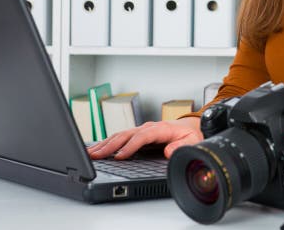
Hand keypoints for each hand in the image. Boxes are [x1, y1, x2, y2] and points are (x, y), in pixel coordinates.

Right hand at [87, 117, 201, 159]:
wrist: (192, 127)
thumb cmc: (191, 135)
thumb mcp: (192, 141)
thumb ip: (181, 146)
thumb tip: (168, 151)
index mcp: (161, 128)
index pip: (142, 137)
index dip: (130, 147)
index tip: (119, 156)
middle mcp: (148, 127)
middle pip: (126, 135)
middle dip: (109, 145)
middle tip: (95, 155)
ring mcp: (142, 129)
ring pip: (120, 135)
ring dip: (105, 143)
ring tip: (91, 152)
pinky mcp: (138, 134)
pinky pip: (121, 137)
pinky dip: (108, 142)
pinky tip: (99, 149)